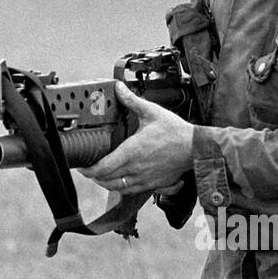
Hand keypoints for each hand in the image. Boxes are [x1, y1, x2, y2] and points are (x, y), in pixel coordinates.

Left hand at [77, 79, 194, 192]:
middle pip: (105, 180)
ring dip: (105, 183)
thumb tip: (118, 88)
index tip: (82, 165)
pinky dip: (120, 187)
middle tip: (87, 168)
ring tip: (99, 175)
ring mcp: (144, 179)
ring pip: (116, 188)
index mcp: (132, 151)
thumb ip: (132, 101)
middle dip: (93, 175)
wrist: (195, 149)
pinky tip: (118, 180)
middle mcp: (135, 168)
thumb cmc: (176, 132)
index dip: (88, 169)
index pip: (103, 167)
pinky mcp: (152, 184)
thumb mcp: (152, 112)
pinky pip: (130, 191)